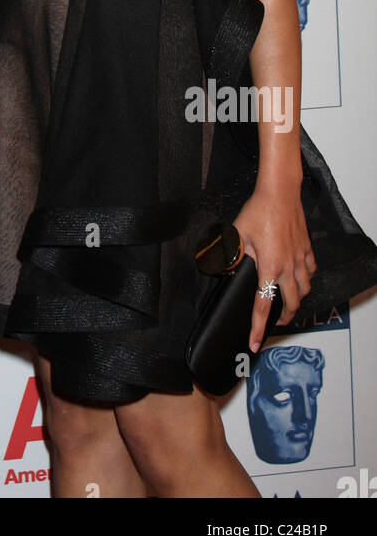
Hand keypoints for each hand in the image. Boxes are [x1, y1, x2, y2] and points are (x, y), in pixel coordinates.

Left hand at [233, 190, 315, 352]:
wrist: (280, 192)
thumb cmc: (258, 211)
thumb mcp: (237, 234)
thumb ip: (230, 256)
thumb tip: (224, 271)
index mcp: (270, 266)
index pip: (264, 304)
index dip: (258, 327)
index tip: (255, 343)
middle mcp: (289, 266)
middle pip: (291, 303)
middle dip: (285, 318)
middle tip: (276, 324)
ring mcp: (301, 258)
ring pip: (305, 289)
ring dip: (296, 300)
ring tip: (287, 304)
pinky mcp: (307, 248)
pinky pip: (311, 271)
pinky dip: (306, 279)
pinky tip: (300, 278)